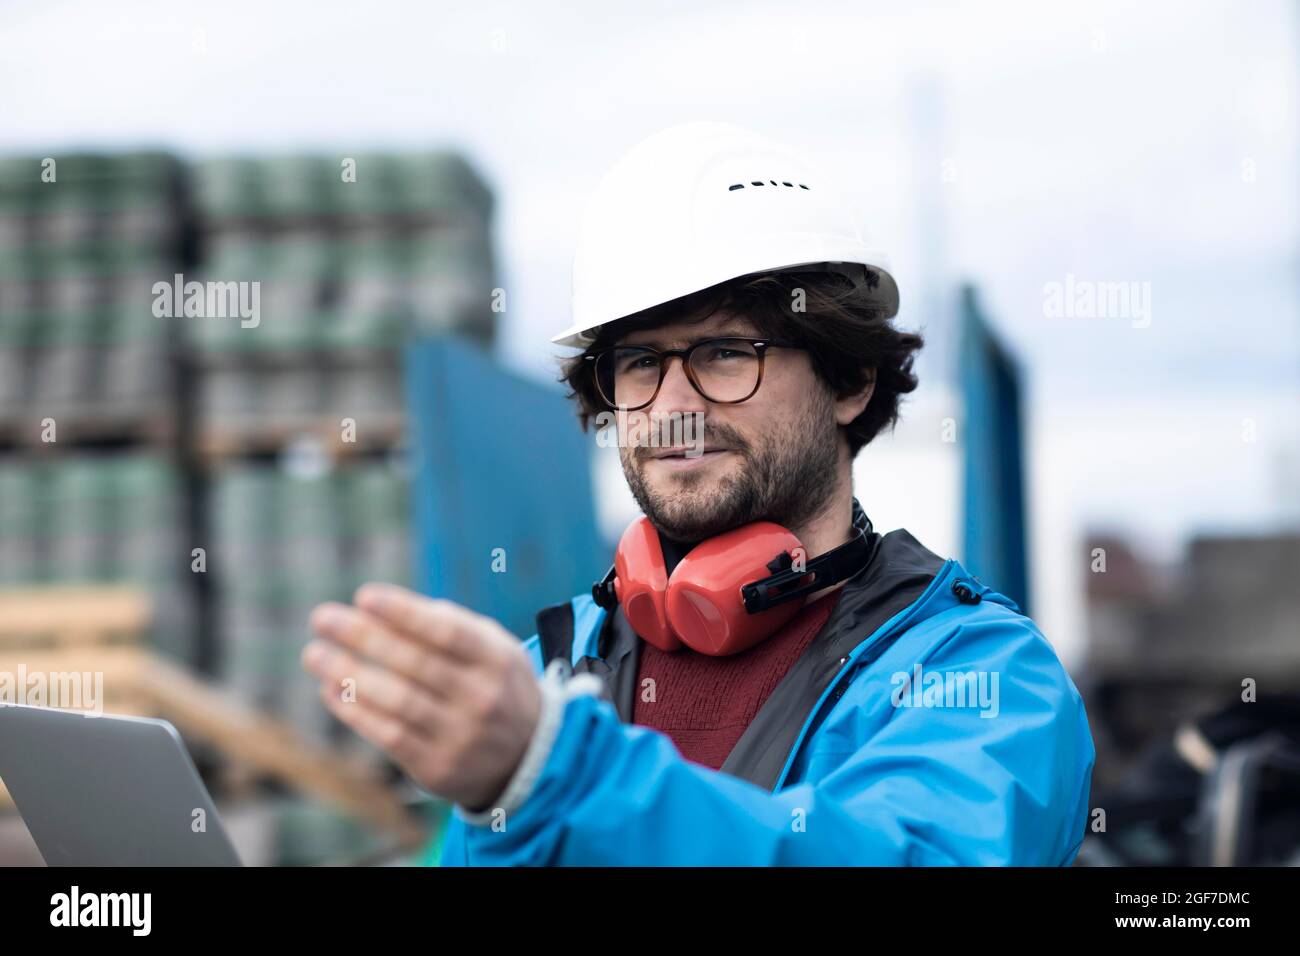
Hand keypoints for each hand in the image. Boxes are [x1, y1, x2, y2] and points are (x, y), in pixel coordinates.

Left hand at [301, 583, 540, 810]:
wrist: (527, 758)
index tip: (363, 595)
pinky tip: (330, 689)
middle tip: (322, 617)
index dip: (404, 613)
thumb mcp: (494, 649)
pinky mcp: (436, 768)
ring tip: (313, 653)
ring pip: (396, 701)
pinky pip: (388, 735)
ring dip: (348, 674)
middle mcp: (482, 699)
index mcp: (497, 661)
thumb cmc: (496, 685)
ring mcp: (460, 737)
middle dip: (363, 637)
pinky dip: (354, 711)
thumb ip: (451, 626)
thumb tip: (390, 610)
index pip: (447, 632)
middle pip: (414, 663)